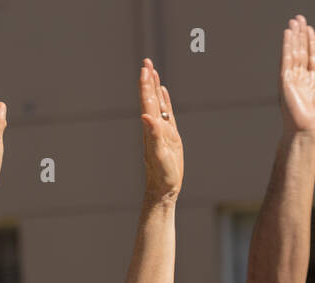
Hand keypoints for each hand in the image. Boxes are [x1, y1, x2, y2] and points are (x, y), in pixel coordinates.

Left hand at [139, 59, 182, 200]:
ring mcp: (162, 130)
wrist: (163, 188)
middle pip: (150, 98)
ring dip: (155, 87)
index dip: (146, 85)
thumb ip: (153, 136)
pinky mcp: (170, 136)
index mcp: (152, 128)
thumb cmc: (161, 175)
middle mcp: (154, 126)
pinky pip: (167, 114)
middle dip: (148, 80)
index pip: (147, 102)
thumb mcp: (158, 155)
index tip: (145, 68)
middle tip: (147, 61)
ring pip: (158, 103)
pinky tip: (163, 93)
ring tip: (152, 71)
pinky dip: (164, 101)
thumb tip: (145, 117)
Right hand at [279, 15, 314, 137]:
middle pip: (301, 52)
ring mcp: (292, 80)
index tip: (309, 29)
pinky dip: (287, 46)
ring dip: (294, 36)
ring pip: (293, 53)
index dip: (311, 43)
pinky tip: (288, 33)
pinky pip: (286, 59)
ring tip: (294, 21)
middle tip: (299, 19)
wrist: (309, 133)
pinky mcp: (285, 81)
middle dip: (300, 35)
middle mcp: (301, 80)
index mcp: (312, 84)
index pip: (311, 58)